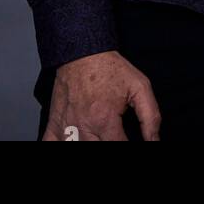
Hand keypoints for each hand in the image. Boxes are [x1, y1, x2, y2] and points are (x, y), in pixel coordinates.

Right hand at [41, 50, 160, 140]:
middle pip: (96, 151)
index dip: (128, 148)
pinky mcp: (54, 125)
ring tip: (99, 136)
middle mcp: (83, 128)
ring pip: (74, 149)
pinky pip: (49, 144)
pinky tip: (72, 141)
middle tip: (115, 135)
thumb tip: (154, 141)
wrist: (82, 53)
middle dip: (109, 145)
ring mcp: (66, 128)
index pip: (119, 148)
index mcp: (105, 120)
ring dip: (88, 145)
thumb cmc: (110, 69)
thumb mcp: (140, 87)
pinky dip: (61, 146)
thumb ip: (151, 117)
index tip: (128, 140)